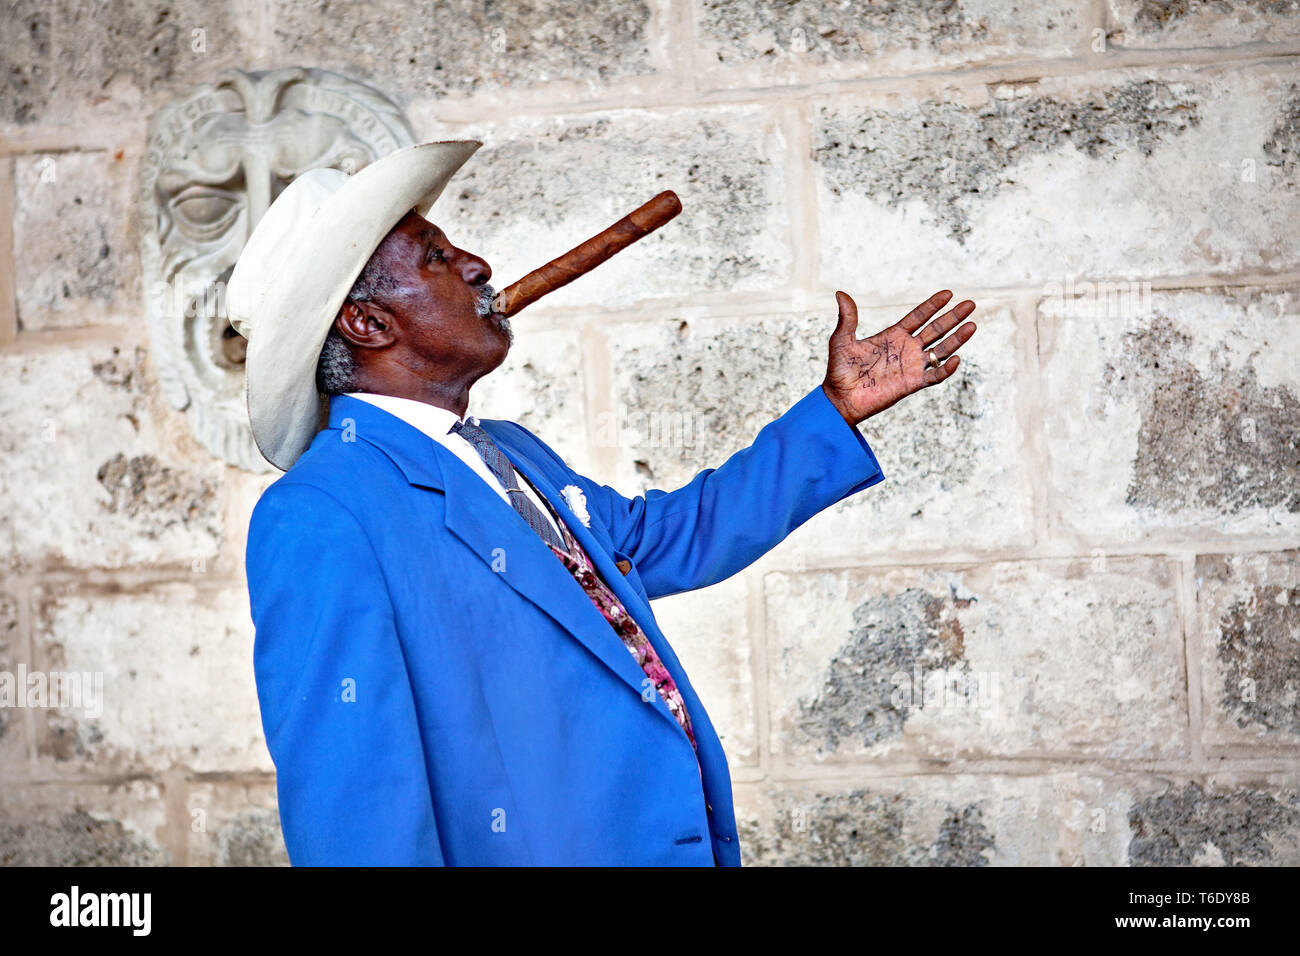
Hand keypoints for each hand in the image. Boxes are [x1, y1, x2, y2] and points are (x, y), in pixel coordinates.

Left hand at [821, 289, 976, 425]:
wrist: (840, 398)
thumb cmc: (840, 370)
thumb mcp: (842, 340)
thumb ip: (848, 318)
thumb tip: (840, 293)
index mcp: (893, 336)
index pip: (918, 317)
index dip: (933, 306)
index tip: (948, 293)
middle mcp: (906, 349)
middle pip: (935, 330)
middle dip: (953, 317)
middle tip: (971, 304)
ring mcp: (911, 366)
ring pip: (940, 350)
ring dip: (957, 339)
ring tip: (972, 325)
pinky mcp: (911, 384)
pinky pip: (934, 376)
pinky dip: (946, 369)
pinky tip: (956, 359)